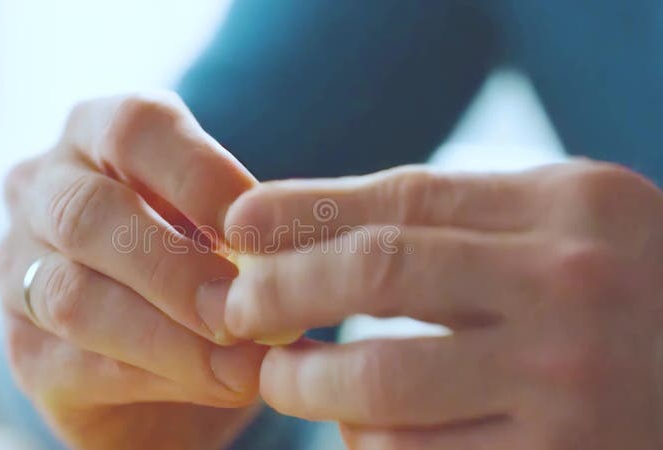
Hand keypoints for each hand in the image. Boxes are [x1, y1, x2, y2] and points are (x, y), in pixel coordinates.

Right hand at [0, 92, 265, 449]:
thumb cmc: (201, 265)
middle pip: (89, 212)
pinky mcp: (24, 349)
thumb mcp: (225, 230)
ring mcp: (16, 269)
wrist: (165, 358)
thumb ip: (241, 235)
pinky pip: (77, 362)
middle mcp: (41, 190)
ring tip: (243, 361)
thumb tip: (278, 267)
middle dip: (176, 267)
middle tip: (244, 308)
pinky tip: (219, 382)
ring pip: (72, 295)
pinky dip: (158, 374)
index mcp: (95, 134)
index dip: (201, 175)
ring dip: (170, 334)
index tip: (262, 227)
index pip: (134, 128)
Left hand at [223, 161, 662, 448]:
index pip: (404, 197)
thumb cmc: (624, 291)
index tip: (240, 224)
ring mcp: (570, 383)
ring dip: (310, 384)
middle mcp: (572, 285)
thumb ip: (459, 219)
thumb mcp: (563, 227)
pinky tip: (355, 430)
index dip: (305, 209)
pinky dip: (367, 444)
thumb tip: (312, 225)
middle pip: (378, 272)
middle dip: (281, 289)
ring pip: (384, 383)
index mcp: (570, 208)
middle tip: (236, 309)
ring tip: (283, 378)